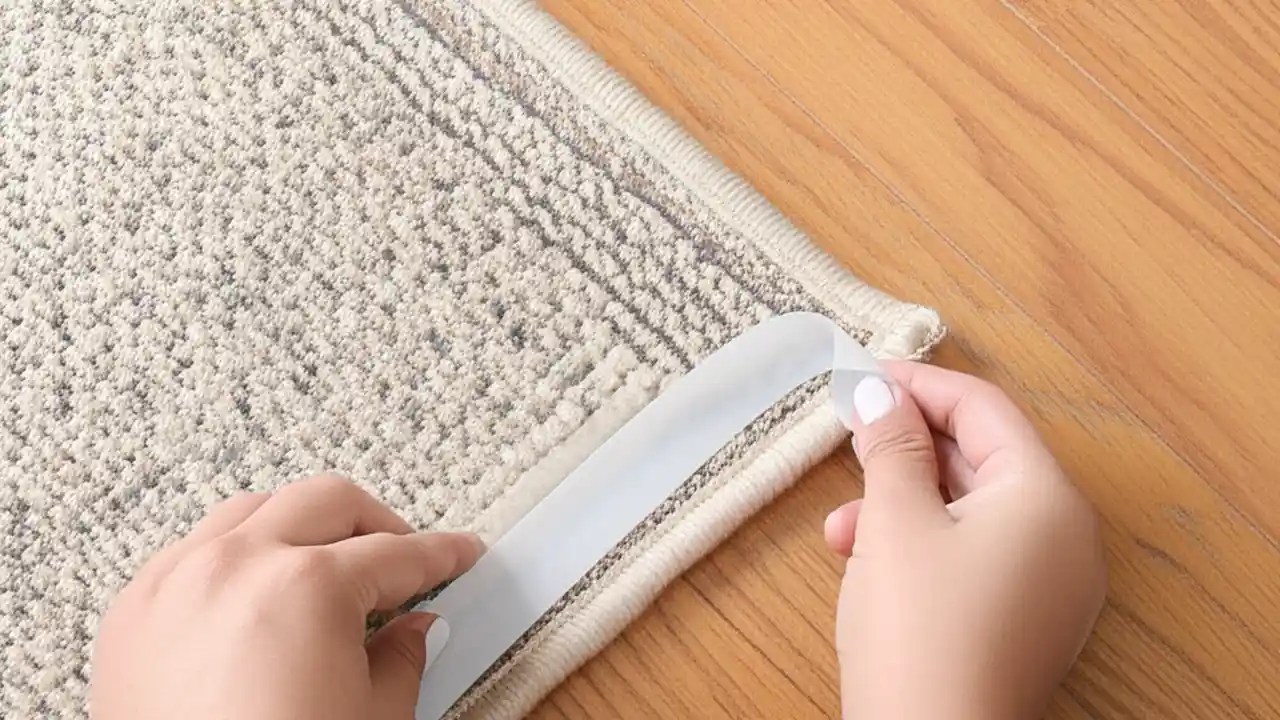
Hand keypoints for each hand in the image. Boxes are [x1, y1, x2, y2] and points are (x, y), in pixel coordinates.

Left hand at [91, 474, 482, 719]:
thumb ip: (402, 661)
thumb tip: (415, 631)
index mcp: (307, 587)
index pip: (397, 554)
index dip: (441, 555)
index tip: (459, 555)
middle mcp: (237, 565)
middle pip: (328, 503)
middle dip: (377, 524)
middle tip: (404, 558)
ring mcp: (177, 580)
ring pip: (255, 510)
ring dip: (302, 527)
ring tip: (330, 564)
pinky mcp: (133, 609)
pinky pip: (194, 549)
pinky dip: (236, 556)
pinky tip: (259, 591)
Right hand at [825, 362, 1105, 719]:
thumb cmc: (918, 631)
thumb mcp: (893, 521)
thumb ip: (889, 443)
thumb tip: (878, 388)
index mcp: (1047, 499)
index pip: (986, 410)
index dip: (920, 383)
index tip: (864, 371)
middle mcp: (1063, 537)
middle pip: (980, 458)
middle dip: (904, 448)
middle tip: (847, 431)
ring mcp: (1047, 584)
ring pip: (967, 510)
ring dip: (900, 502)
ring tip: (841, 525)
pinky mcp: (1020, 620)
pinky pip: (971, 555)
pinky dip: (918, 544)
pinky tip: (864, 559)